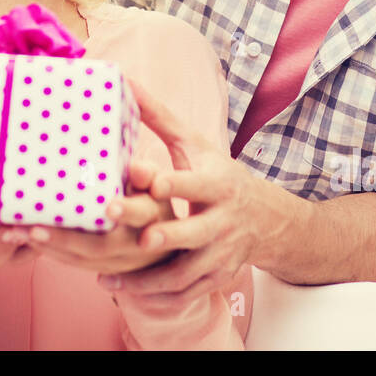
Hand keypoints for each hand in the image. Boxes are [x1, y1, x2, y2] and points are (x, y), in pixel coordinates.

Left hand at [24, 158, 176, 275]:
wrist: (170, 240)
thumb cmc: (157, 197)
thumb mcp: (160, 182)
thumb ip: (147, 174)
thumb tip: (136, 166)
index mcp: (155, 215)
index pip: (142, 214)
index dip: (128, 210)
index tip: (109, 206)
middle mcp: (140, 245)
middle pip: (103, 246)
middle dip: (67, 239)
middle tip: (35, 229)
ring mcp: (125, 262)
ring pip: (86, 261)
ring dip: (52, 249)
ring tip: (19, 234)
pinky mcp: (111, 271)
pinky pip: (81, 266)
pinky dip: (55, 255)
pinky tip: (30, 242)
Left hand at [97, 78, 262, 306]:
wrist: (267, 219)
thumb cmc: (217, 174)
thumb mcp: (194, 144)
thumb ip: (158, 117)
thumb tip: (124, 78)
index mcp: (216, 183)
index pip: (194, 183)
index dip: (174, 184)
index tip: (149, 180)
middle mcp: (221, 220)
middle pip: (192, 232)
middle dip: (163, 235)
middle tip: (135, 236)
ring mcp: (221, 253)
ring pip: (186, 272)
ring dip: (149, 279)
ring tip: (108, 279)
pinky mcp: (217, 277)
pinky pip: (186, 293)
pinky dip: (156, 298)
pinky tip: (123, 294)